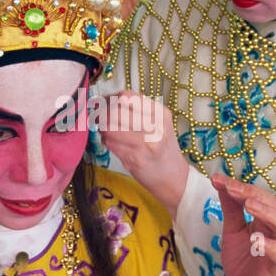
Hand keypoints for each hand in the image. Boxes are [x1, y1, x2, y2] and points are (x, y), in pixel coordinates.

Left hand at [98, 92, 189, 215]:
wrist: (175, 179)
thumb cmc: (162, 151)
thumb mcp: (158, 125)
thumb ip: (137, 112)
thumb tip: (104, 102)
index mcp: (160, 113)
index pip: (126, 96)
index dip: (109, 100)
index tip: (104, 105)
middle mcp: (155, 125)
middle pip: (114, 110)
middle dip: (102, 115)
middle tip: (100, 120)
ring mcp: (145, 142)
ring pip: (109, 126)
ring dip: (103, 129)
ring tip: (108, 133)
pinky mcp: (136, 158)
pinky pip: (110, 143)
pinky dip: (106, 142)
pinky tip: (114, 145)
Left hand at [212, 172, 275, 275]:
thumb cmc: (240, 260)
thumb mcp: (232, 230)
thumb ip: (231, 208)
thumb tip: (220, 181)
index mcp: (266, 220)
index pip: (260, 197)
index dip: (242, 187)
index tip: (220, 181)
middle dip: (256, 195)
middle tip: (234, 190)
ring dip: (268, 214)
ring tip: (249, 206)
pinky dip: (271, 246)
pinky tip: (255, 240)